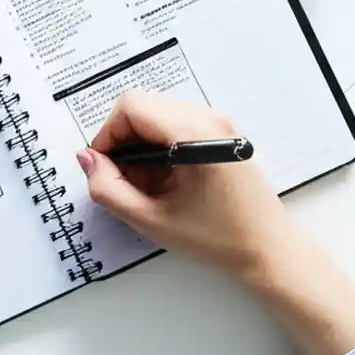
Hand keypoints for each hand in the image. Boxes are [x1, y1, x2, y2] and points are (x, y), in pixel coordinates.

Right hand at [77, 91, 354, 354]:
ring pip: (158, 115)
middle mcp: (208, 117)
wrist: (268, 249)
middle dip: (124, 141)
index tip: (103, 166)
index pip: (131, 106)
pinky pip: (177, 124)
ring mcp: (219, 122)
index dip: (108, 134)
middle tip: (124, 181)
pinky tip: (166, 182)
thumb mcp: (152, 220)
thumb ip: (109, 189)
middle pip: (143, 107)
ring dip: (142, 145)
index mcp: (193, 133)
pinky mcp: (223, 132)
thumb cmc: (217, 238)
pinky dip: (160, 146)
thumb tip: (87, 160)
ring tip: (147, 186)